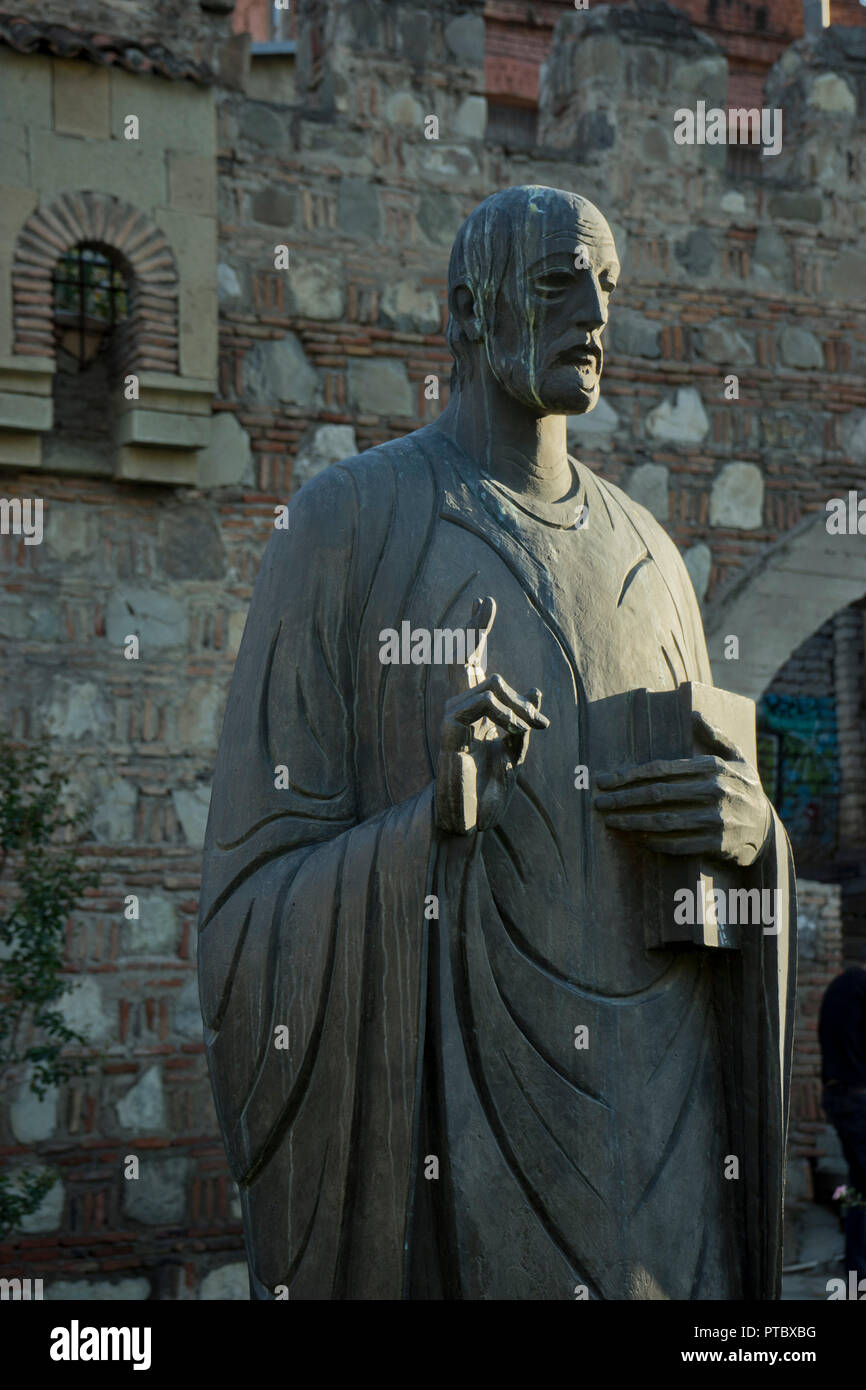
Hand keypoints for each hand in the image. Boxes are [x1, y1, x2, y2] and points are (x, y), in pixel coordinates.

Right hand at [435, 595, 549, 834]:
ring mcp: (452, 718)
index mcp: (476, 712)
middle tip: (485, 601)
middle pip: (463, 658)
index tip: (485, 604)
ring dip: (518, 705)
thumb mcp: (516, 753)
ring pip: (490, 684)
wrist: (470, 823)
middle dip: (475, 628)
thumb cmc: (488, 793)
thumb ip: (523, 724)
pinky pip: (481, 703)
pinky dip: (505, 714)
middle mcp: (459, 709)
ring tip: (531, 729)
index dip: (477, 633)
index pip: (474, 664)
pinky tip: (514, 732)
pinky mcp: (449, 731)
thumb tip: (536, 692)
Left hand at [593, 709, 771, 866]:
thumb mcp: (737, 758)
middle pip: (657, 794)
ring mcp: (715, 819)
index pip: (661, 769)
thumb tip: (694, 714)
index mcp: (712, 767)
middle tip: (599, 802)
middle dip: (623, 798)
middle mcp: (714, 791)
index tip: (605, 779)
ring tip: (611, 821)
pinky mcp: (717, 843)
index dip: (629, 774)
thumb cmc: (744, 788)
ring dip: (633, 821)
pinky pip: (679, 843)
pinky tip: (638, 838)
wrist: (767, 828)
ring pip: (664, 820)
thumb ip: (715, 736)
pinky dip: (655, 842)